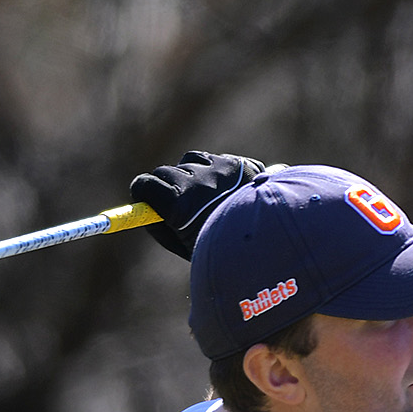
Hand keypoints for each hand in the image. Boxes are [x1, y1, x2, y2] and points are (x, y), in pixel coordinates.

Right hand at [129, 151, 268, 259]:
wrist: (270, 244)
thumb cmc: (222, 251)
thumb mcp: (184, 244)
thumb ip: (162, 225)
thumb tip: (148, 208)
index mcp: (179, 203)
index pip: (144, 184)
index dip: (143, 192)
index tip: (145, 199)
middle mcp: (198, 180)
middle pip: (165, 171)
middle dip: (166, 185)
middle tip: (177, 204)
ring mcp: (221, 169)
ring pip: (191, 160)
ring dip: (191, 174)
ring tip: (204, 198)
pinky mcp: (240, 164)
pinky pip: (217, 160)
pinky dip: (216, 172)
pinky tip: (225, 192)